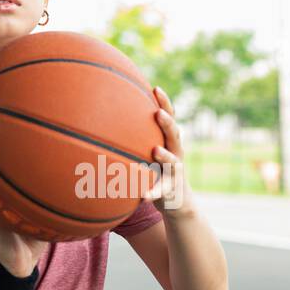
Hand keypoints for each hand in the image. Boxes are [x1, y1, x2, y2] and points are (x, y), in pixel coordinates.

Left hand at [147, 86, 194, 216]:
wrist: (178, 201)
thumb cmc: (159, 170)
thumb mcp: (152, 150)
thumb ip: (139, 135)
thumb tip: (111, 115)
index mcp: (169, 142)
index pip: (170, 118)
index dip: (165, 103)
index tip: (156, 88)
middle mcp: (176, 153)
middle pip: (175, 136)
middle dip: (167, 124)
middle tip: (158, 114)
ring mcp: (175, 172)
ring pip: (173, 162)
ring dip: (165, 157)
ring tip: (156, 151)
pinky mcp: (171, 190)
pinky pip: (161, 191)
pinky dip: (153, 192)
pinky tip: (144, 196)